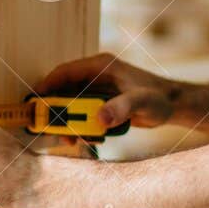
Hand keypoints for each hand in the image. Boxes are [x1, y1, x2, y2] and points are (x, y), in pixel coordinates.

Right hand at [36, 52, 177, 129]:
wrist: (173, 104)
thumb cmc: (160, 98)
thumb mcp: (142, 103)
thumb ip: (122, 108)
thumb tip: (99, 118)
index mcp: (101, 66)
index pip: (65, 72)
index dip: (47, 85)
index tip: (35, 102)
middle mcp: (95, 75)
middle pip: (64, 90)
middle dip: (57, 112)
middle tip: (54, 130)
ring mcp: (97, 89)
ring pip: (71, 104)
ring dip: (69, 123)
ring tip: (75, 141)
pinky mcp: (100, 101)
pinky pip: (81, 113)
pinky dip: (81, 126)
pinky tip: (89, 139)